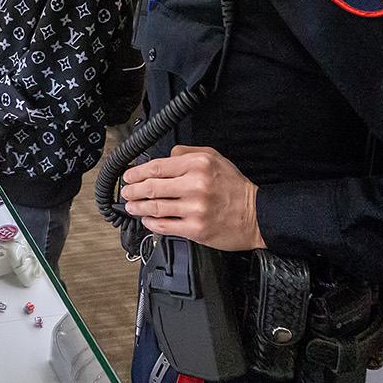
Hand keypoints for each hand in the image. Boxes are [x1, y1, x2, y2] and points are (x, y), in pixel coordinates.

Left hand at [120, 145, 265, 249]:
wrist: (257, 215)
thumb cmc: (235, 187)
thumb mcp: (215, 158)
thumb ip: (187, 153)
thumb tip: (165, 155)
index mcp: (198, 165)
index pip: (157, 167)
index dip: (137, 172)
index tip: (128, 176)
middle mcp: (195, 185)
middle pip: (151, 187)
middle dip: (132, 190)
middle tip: (126, 192)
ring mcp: (195, 209)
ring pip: (155, 207)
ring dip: (137, 207)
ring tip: (130, 206)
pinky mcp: (195, 229)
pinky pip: (164, 226)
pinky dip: (151, 223)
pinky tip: (146, 220)